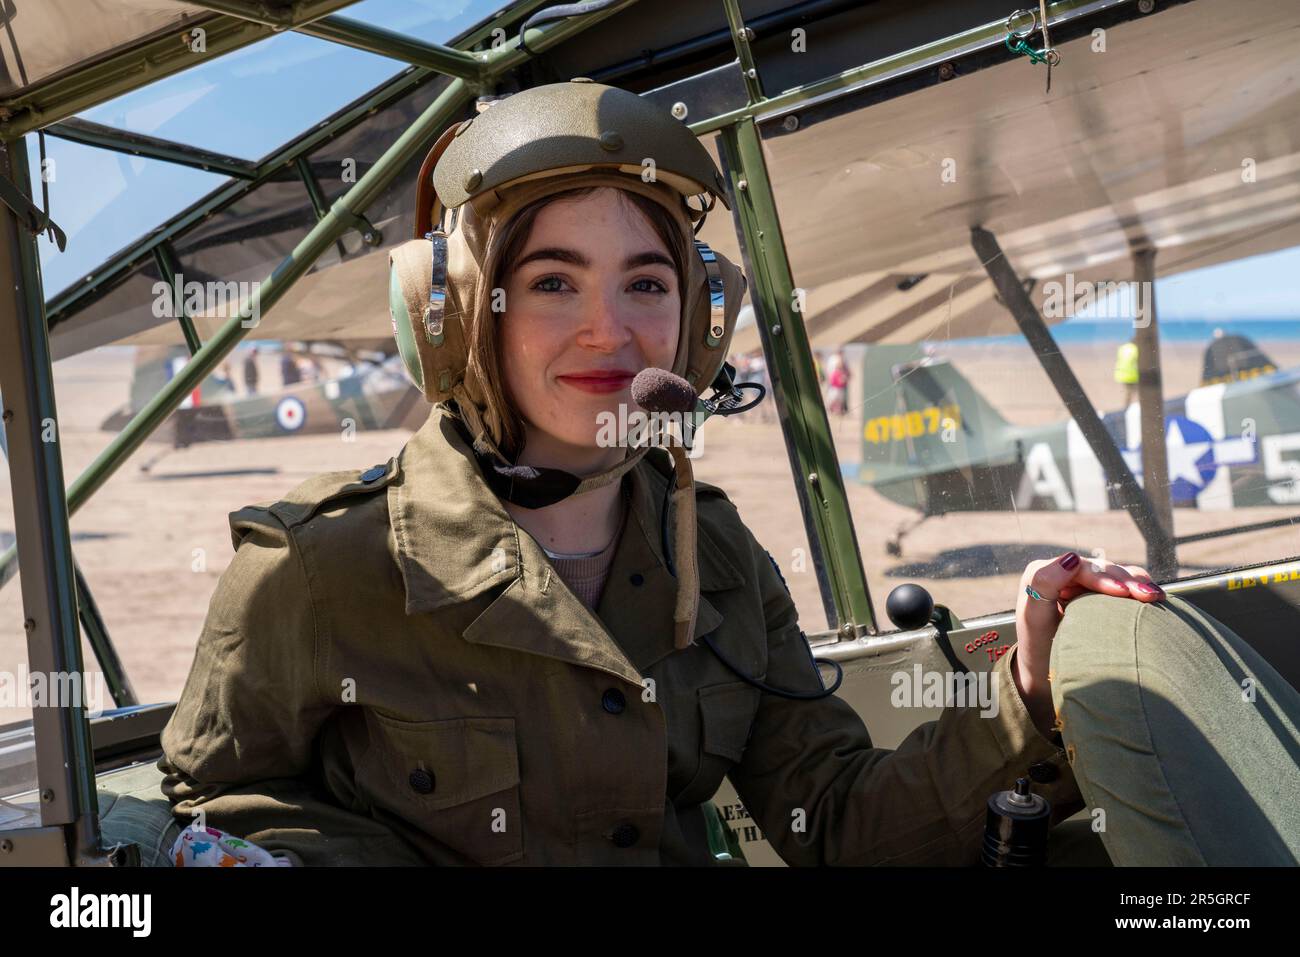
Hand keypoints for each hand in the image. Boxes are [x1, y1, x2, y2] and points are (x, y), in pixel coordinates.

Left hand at [1012, 552, 1164, 736]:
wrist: (1044, 671)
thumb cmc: (1036, 647)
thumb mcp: (1033, 617)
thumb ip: (1044, 584)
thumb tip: (1071, 557)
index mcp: (1045, 572)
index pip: (1080, 568)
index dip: (1103, 577)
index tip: (1122, 592)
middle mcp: (1066, 573)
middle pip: (1104, 569)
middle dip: (1128, 581)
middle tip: (1149, 596)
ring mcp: (1087, 584)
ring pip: (1120, 576)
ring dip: (1139, 584)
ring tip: (1156, 596)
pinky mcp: (1103, 596)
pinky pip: (1127, 588)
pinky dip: (1141, 591)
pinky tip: (1157, 599)